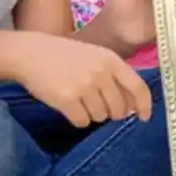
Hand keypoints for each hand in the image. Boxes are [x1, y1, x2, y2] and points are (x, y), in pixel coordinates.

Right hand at [14, 32, 153, 127]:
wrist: (31, 54)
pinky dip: (78, 119)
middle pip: (119, 108)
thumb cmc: (65, 56)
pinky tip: (70, 106)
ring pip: (100, 116)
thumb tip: (132, 106)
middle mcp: (101, 73)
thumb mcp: (95, 57)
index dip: (144, 105)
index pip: (138, 87)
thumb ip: (115, 76)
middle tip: (99, 105)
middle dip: (112, 113)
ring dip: (92, 114)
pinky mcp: (67, 100)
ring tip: (80, 99)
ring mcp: (84, 87)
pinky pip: (82, 122)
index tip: (143, 117)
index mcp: (111, 60)